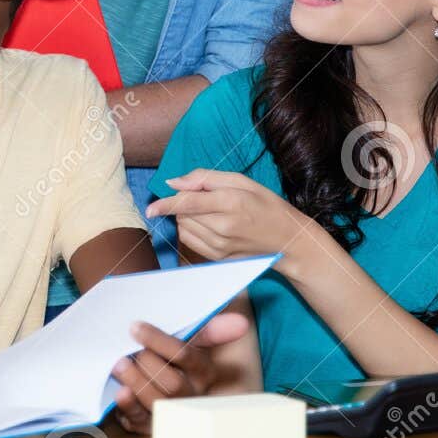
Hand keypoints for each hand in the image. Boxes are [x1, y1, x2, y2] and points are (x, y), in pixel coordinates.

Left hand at [108, 312, 249, 434]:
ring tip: (119, 365)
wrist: (161, 377)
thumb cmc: (177, 357)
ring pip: (157, 404)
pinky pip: (140, 422)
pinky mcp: (150, 426)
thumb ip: (211, 330)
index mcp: (205, 373)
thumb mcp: (195, 341)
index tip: (136, 327)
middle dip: (149, 365)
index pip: (187, 357)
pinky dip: (128, 409)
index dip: (160, 341)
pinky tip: (120, 393)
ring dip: (136, 384)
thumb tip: (243, 324)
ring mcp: (171, 414)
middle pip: (174, 385)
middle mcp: (191, 396)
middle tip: (129, 351)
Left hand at [147, 169, 320, 276]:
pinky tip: (209, 225)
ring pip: (183, 227)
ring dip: (187, 217)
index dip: (165, 204)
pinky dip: (191, 230)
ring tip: (212, 212)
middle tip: (207, 199)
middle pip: (182, 213)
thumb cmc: (265, 206)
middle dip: (184, 203)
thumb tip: (173, 182)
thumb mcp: (241, 182)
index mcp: (230, 203)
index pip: (187, 203)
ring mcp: (219, 246)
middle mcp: (222, 227)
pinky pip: (189, 240)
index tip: (150, 208)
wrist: (287, 240)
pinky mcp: (217, 258)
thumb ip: (205, 178)